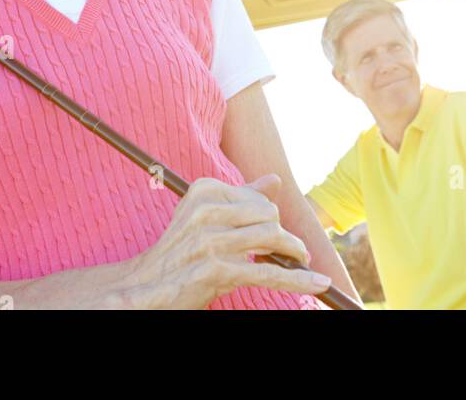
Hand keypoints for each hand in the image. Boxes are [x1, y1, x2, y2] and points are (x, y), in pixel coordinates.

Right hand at [117, 173, 331, 309]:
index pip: (258, 200)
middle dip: (284, 236)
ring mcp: (210, 240)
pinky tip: (318, 283)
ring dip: (294, 253)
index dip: (273, 218)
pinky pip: (267, 272)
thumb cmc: (180, 251)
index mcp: (203, 190)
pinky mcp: (216, 270)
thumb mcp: (205, 217)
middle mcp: (205, 209)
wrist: (147, 285)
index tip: (279, 233)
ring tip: (303, 262)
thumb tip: (275, 180)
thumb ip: (241, 198)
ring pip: (271, 239)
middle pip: (268, 216)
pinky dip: (298, 279)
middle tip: (294, 252)